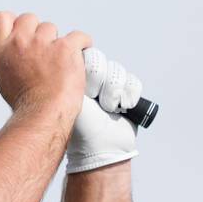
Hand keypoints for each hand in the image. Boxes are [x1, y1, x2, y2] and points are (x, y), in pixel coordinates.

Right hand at [0, 11, 90, 126]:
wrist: (43, 114)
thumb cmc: (26, 103)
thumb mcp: (5, 77)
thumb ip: (9, 58)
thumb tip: (14, 51)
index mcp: (3, 49)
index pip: (1, 18)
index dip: (12, 22)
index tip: (21, 30)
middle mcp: (21, 42)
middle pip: (29, 18)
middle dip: (37, 32)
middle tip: (43, 52)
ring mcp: (43, 43)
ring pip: (52, 29)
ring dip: (57, 42)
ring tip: (60, 64)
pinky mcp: (66, 47)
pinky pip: (78, 37)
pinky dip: (81, 45)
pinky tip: (78, 57)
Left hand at [66, 50, 142, 172]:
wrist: (100, 148)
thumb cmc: (81, 126)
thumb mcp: (71, 97)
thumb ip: (69, 74)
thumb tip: (72, 53)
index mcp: (75, 77)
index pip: (86, 56)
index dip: (90, 72)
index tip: (86, 91)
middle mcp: (92, 80)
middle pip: (103, 62)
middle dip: (101, 85)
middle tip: (96, 102)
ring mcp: (110, 86)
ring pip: (118, 72)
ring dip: (113, 94)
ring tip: (107, 109)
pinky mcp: (127, 93)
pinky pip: (133, 82)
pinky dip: (128, 97)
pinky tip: (121, 109)